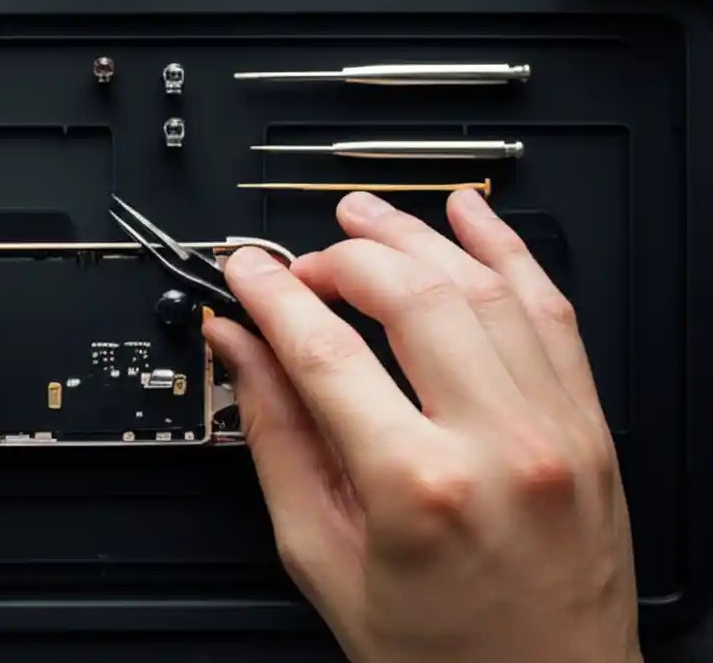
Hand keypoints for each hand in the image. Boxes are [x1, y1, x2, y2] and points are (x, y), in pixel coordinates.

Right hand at [205, 191, 639, 662]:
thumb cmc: (438, 654)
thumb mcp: (322, 558)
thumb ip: (278, 441)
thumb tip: (244, 356)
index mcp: (418, 488)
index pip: (326, 351)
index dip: (273, 297)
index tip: (246, 272)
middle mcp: (498, 444)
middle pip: (410, 298)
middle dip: (343, 259)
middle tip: (300, 264)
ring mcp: (556, 428)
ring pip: (484, 288)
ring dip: (417, 236)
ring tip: (365, 215)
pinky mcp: (590, 426)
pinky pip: (553, 311)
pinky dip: (509, 252)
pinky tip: (472, 218)